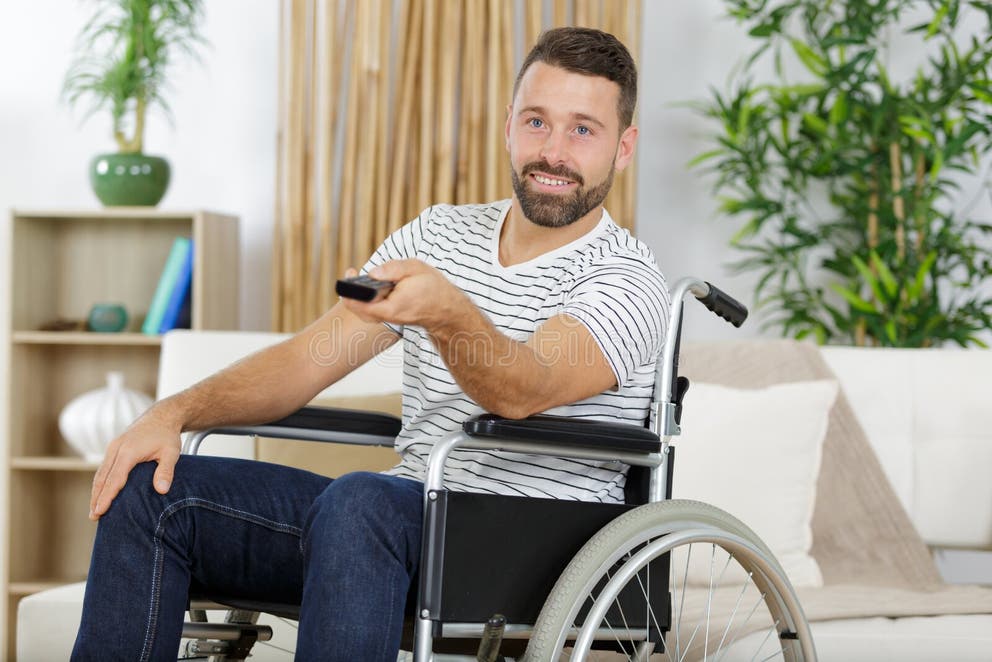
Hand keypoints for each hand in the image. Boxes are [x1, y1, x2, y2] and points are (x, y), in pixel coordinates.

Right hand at [89, 405, 182, 520]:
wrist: (162, 416)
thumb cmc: (167, 435)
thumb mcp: (172, 453)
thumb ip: (166, 471)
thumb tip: (162, 491)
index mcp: (128, 452)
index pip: (114, 479)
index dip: (106, 497)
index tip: (99, 512)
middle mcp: (116, 449)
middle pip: (102, 478)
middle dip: (97, 498)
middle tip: (94, 517)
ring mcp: (113, 447)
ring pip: (100, 473)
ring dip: (96, 491)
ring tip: (95, 510)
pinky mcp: (114, 447)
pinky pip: (104, 467)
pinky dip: (101, 481)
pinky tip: (101, 492)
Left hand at [340, 260, 466, 331]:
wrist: (447, 309)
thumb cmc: (433, 288)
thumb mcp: (416, 269)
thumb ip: (393, 269)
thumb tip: (372, 272)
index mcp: (391, 306)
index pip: (361, 304)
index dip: (350, 289)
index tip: (351, 272)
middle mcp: (387, 316)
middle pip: (358, 310)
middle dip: (350, 293)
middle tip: (351, 274)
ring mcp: (389, 318)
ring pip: (364, 312)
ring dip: (357, 298)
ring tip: (357, 279)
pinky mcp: (391, 317)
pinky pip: (372, 312)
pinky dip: (366, 301)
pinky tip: (370, 288)